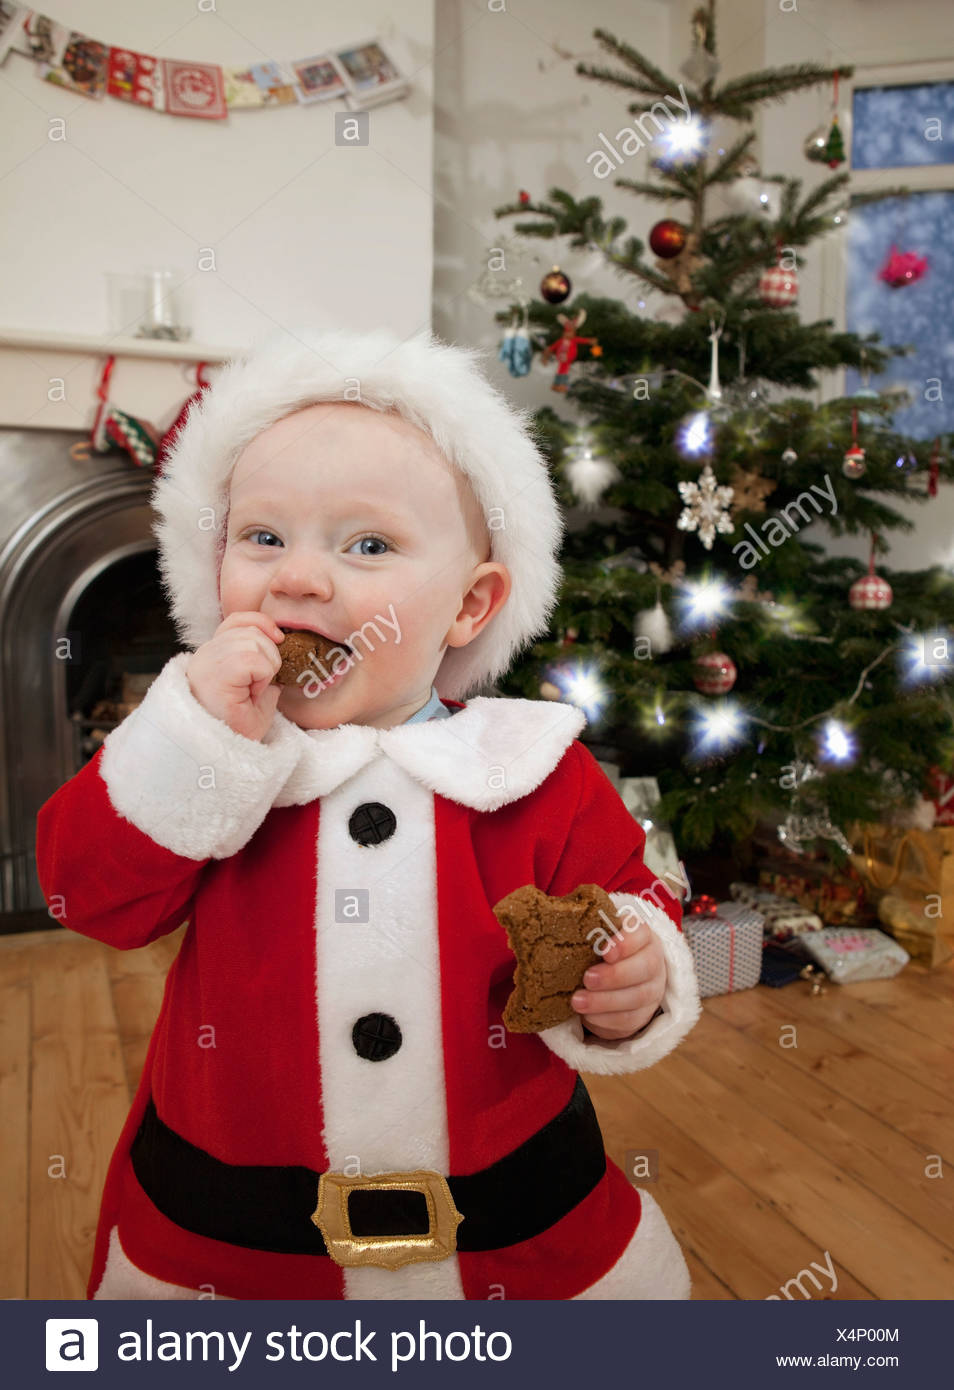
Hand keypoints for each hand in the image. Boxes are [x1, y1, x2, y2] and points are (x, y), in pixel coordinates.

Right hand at [185, 611, 285, 741]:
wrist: (222, 754)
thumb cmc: (236, 727)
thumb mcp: (256, 690)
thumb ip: (263, 666)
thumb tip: (280, 646)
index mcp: (213, 655)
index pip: (236, 620)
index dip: (261, 623)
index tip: (279, 639)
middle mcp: (205, 655)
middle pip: (251, 631)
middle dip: (269, 655)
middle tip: (258, 686)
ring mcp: (207, 662)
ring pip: (254, 642)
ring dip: (266, 668)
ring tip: (252, 691)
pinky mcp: (214, 674)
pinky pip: (253, 659)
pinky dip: (262, 675)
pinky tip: (251, 693)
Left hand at [571, 913, 667, 1040]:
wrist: (616, 974)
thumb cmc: (600, 948)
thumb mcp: (596, 933)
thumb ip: (587, 927)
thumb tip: (560, 920)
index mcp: (642, 936)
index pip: (642, 934)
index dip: (626, 943)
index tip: (604, 951)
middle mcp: (653, 962)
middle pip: (645, 969)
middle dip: (614, 976)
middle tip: (587, 978)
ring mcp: (651, 990)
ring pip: (637, 998)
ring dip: (605, 1002)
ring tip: (577, 1001)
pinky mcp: (642, 1016)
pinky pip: (629, 1022)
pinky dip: (606, 1020)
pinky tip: (586, 1017)